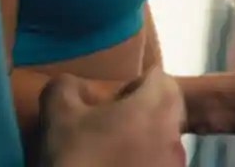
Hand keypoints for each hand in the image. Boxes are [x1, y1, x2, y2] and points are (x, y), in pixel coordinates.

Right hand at [39, 66, 185, 166]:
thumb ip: (64, 88)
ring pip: (164, 139)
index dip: (136, 82)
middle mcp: (174, 134)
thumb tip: (72, 84)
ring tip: (109, 152)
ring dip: (142, 140)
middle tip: (109, 125)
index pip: (160, 77)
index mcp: (156, 106)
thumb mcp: (59, 118)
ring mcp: (176, 164)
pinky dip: (142, 163)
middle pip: (167, 109)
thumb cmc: (79, 159)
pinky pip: (159, 164)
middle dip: (141, 111)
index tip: (113, 99)